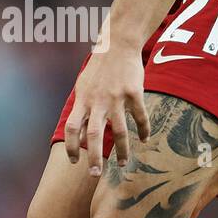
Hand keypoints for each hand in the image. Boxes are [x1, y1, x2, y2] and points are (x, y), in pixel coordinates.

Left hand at [64, 43, 150, 175]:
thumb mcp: (83, 86)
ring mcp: (117, 98)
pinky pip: (140, 117)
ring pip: (119, 131)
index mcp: (83, 100)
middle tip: (95, 174)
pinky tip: (145, 139)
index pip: (72, 128)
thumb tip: (77, 134)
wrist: (118, 44)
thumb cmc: (99, 68)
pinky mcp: (134, 93)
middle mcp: (98, 101)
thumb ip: (81, 109)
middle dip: (94, 158)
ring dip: (122, 151)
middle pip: (93, 135)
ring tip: (123, 164)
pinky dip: (144, 130)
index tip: (74, 161)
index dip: (71, 146)